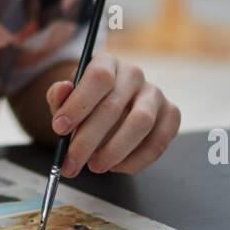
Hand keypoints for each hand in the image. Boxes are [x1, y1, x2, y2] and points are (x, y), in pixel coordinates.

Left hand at [44, 52, 179, 175]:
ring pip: (141, 123)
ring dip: (115, 150)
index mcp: (107, 62)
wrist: (110, 110)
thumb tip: (61, 90)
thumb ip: (59, 96)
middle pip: (114, 105)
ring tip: (95, 166)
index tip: (59, 129)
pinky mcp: (171, 114)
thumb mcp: (66, 99)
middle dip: (88, 140)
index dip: (79, 104)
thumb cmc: (86, 104)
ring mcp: (155, 94)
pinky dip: (136, 160)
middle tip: (71, 162)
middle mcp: (134, 74)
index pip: (98, 76)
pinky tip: (116, 167)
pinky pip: (158, 141)